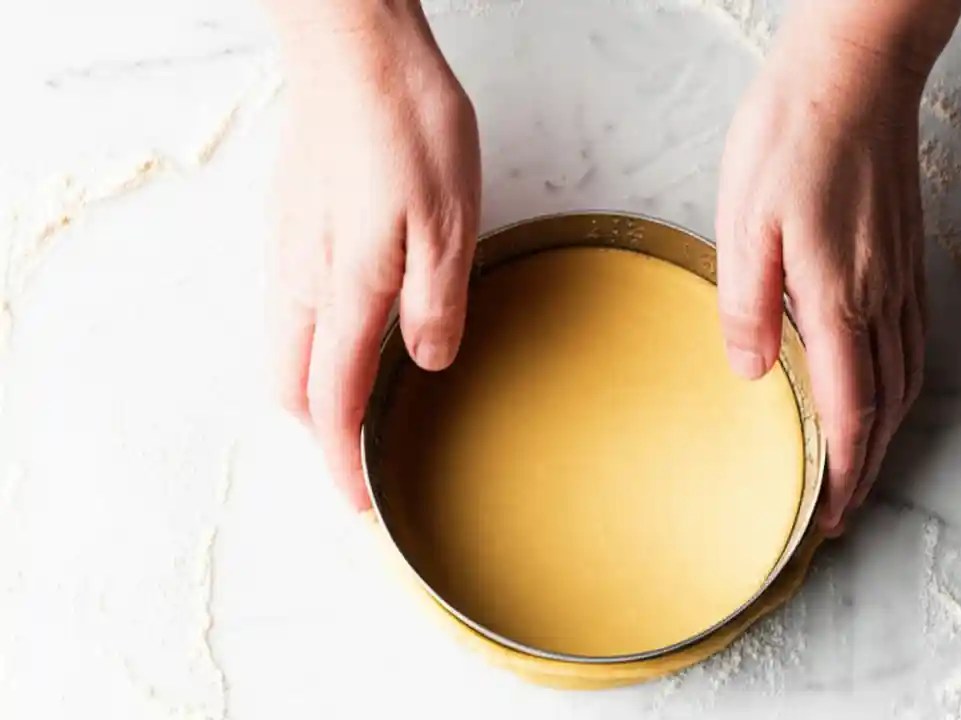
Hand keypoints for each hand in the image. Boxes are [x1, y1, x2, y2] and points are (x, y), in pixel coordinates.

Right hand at [267, 2, 479, 508]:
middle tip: (363, 460)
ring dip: (316, 390)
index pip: (334, 405)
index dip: (344, 465)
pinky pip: (289, 306)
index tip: (360, 508)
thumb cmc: (406, 128)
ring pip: (287, 347)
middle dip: (323, 435)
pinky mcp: (291, 220)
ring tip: (360, 405)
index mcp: (347, 293)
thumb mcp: (448, 223)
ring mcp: (289, 248)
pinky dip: (312, 343)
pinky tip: (350, 327)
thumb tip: (428, 363)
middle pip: (295, 386)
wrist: (354, 52)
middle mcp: (304, 280)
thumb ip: (436, 304)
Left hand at [716, 5, 945, 534]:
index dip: (844, 472)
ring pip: (907, 377)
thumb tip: (752, 373)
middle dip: (868, 468)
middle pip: (887, 406)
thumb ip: (747, 305)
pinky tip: (885, 385)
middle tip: (845, 510)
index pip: (851, 409)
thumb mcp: (743, 220)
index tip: (832, 515)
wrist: (854, 73)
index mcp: (837, 296)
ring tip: (864, 464)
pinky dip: (902, 383)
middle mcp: (880, 296)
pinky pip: (915, 338)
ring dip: (888, 432)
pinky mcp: (904, 252)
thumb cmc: (791, 136)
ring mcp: (900, 274)